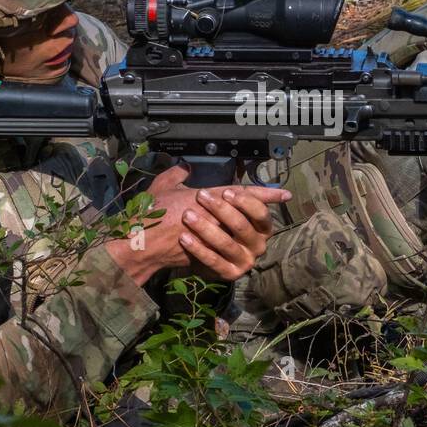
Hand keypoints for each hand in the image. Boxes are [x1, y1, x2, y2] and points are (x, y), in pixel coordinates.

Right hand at [106, 165, 290, 284]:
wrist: (143, 243)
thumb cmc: (151, 214)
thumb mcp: (165, 186)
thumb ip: (178, 174)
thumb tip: (185, 168)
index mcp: (208, 197)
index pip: (244, 193)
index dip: (265, 193)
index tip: (284, 193)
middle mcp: (218, 217)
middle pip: (249, 214)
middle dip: (258, 210)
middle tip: (271, 205)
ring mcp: (218, 239)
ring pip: (244, 234)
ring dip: (247, 230)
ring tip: (255, 228)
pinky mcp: (214, 259)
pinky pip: (232, 253)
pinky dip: (237, 249)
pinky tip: (245, 248)